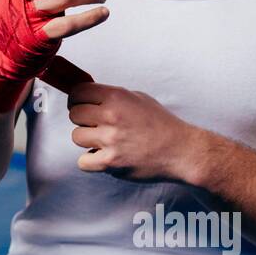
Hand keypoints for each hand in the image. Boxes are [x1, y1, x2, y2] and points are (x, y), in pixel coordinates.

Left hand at [67, 82, 196, 180]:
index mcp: (117, 97)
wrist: (181, 150)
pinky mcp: (111, 163)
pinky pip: (83, 162)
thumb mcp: (138, 98)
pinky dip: (91, 161)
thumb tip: (87, 94)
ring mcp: (110, 140)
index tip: (82, 104)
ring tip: (103, 141)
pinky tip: (104, 157)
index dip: (77, 98)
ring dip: (87, 140)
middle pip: (74, 114)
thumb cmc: (161, 124)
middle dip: (83, 119)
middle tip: (95, 125)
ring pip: (76, 137)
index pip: (77, 91)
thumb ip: (112, 96)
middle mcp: (111, 116)